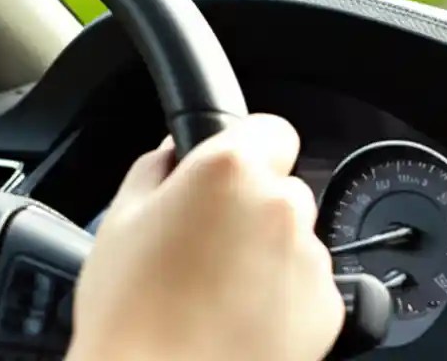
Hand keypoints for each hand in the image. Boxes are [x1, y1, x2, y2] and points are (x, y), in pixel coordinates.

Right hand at [67, 115, 343, 360]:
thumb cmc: (131, 315)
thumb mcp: (119, 220)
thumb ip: (156, 170)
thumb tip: (174, 153)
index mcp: (228, 171)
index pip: (269, 128)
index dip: (244, 149)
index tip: (222, 174)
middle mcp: (280, 207)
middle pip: (280, 187)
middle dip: (249, 206)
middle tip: (203, 242)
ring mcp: (310, 261)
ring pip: (294, 238)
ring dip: (266, 252)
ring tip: (215, 290)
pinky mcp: (328, 309)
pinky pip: (307, 285)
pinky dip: (281, 295)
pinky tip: (237, 318)